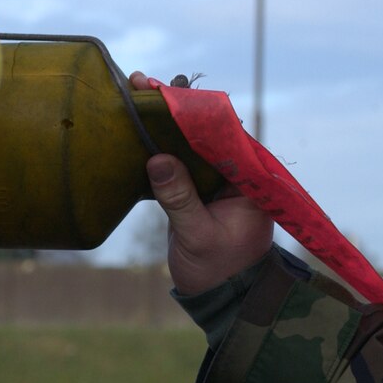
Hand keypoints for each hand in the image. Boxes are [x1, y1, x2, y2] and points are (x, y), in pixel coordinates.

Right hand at [130, 72, 273, 294]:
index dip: (196, 111)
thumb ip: (181, 199)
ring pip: (189, 143)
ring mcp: (214, 180)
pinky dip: (157, 145)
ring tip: (134, 92)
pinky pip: (177, 161)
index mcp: (249, 179)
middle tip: (143, 83)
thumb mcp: (199, 236)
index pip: (224, 134)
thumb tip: (158, 159)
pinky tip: (134, 127)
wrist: (222, 299)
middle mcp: (234, 173)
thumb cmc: (220, 270)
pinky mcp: (194, 190)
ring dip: (163, 121)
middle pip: (205, 131)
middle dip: (175, 107)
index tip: (169, 91)